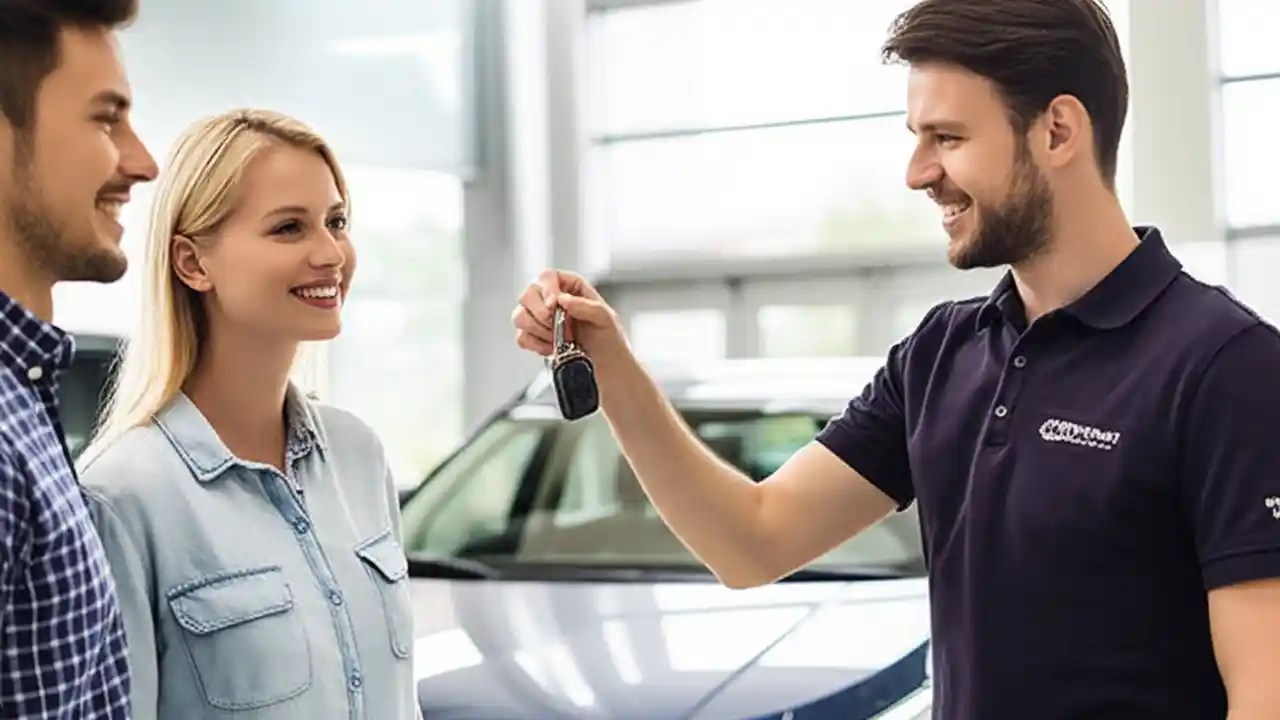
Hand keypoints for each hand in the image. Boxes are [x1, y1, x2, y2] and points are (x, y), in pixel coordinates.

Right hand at [512, 269, 627, 358]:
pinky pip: (521, 337)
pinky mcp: (533, 338)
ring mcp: (539, 319)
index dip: (547, 289)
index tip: (554, 305)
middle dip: (541, 313)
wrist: (606, 365)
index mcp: (569, 287)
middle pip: (527, 294)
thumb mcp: (605, 318)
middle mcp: (550, 299)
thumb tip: (562, 299)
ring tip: (558, 338)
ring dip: (538, 330)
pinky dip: (536, 345)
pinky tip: (551, 348)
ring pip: (520, 316)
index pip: (547, 277)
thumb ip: (585, 306)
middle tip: (556, 324)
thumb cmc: (608, 338)